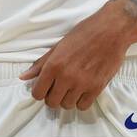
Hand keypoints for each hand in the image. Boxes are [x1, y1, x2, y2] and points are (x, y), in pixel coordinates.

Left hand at [18, 0, 136, 109]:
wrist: (112, 29)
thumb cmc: (85, 32)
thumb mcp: (59, 45)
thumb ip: (41, 63)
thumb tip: (24, 77)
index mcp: (54, 64)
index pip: (37, 93)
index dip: (40, 91)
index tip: (45, 86)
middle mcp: (66, 76)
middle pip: (51, 102)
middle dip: (53, 96)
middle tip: (59, 86)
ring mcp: (82, 83)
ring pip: (67, 105)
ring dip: (67, 98)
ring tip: (72, 86)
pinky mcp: (97, 87)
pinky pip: (83, 106)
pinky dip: (81, 100)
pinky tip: (83, 89)